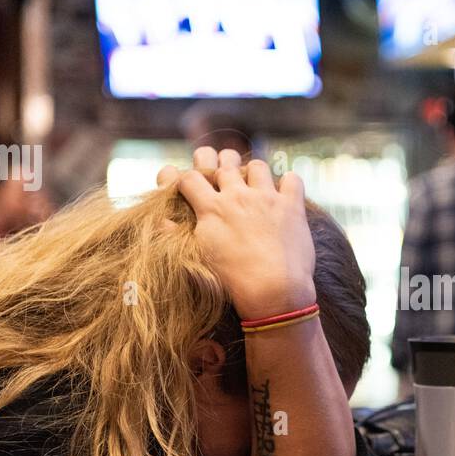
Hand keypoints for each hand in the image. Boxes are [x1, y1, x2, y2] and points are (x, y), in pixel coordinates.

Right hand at [162, 147, 315, 320]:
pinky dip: (289, 183)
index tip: (192, 187)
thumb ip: (176, 234)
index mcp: (211, 209)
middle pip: (224, 163)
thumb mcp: (195, 257)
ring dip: (254, 172)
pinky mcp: (292, 206)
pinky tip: (284, 193)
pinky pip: (292, 179)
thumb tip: (161, 219)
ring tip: (254, 184)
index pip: (190, 177)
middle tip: (224, 175)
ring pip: (257, 166)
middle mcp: (238, 197)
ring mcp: (267, 198)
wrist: (272, 292)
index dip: (187, 179)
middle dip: (221, 164)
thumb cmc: (230, 282)